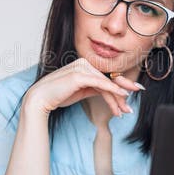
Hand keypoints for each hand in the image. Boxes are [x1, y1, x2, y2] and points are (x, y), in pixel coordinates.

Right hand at [23, 57, 138, 118]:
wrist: (40, 99)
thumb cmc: (57, 96)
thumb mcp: (80, 91)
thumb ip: (93, 88)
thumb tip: (108, 91)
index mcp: (83, 65)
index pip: (105, 76)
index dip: (119, 85)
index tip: (131, 92)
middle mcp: (83, 63)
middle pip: (108, 79)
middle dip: (122, 91)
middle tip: (133, 100)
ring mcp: (81, 68)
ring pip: (106, 84)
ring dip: (117, 98)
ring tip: (124, 111)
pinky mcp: (80, 75)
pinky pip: (101, 83)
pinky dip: (113, 90)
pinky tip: (122, 97)